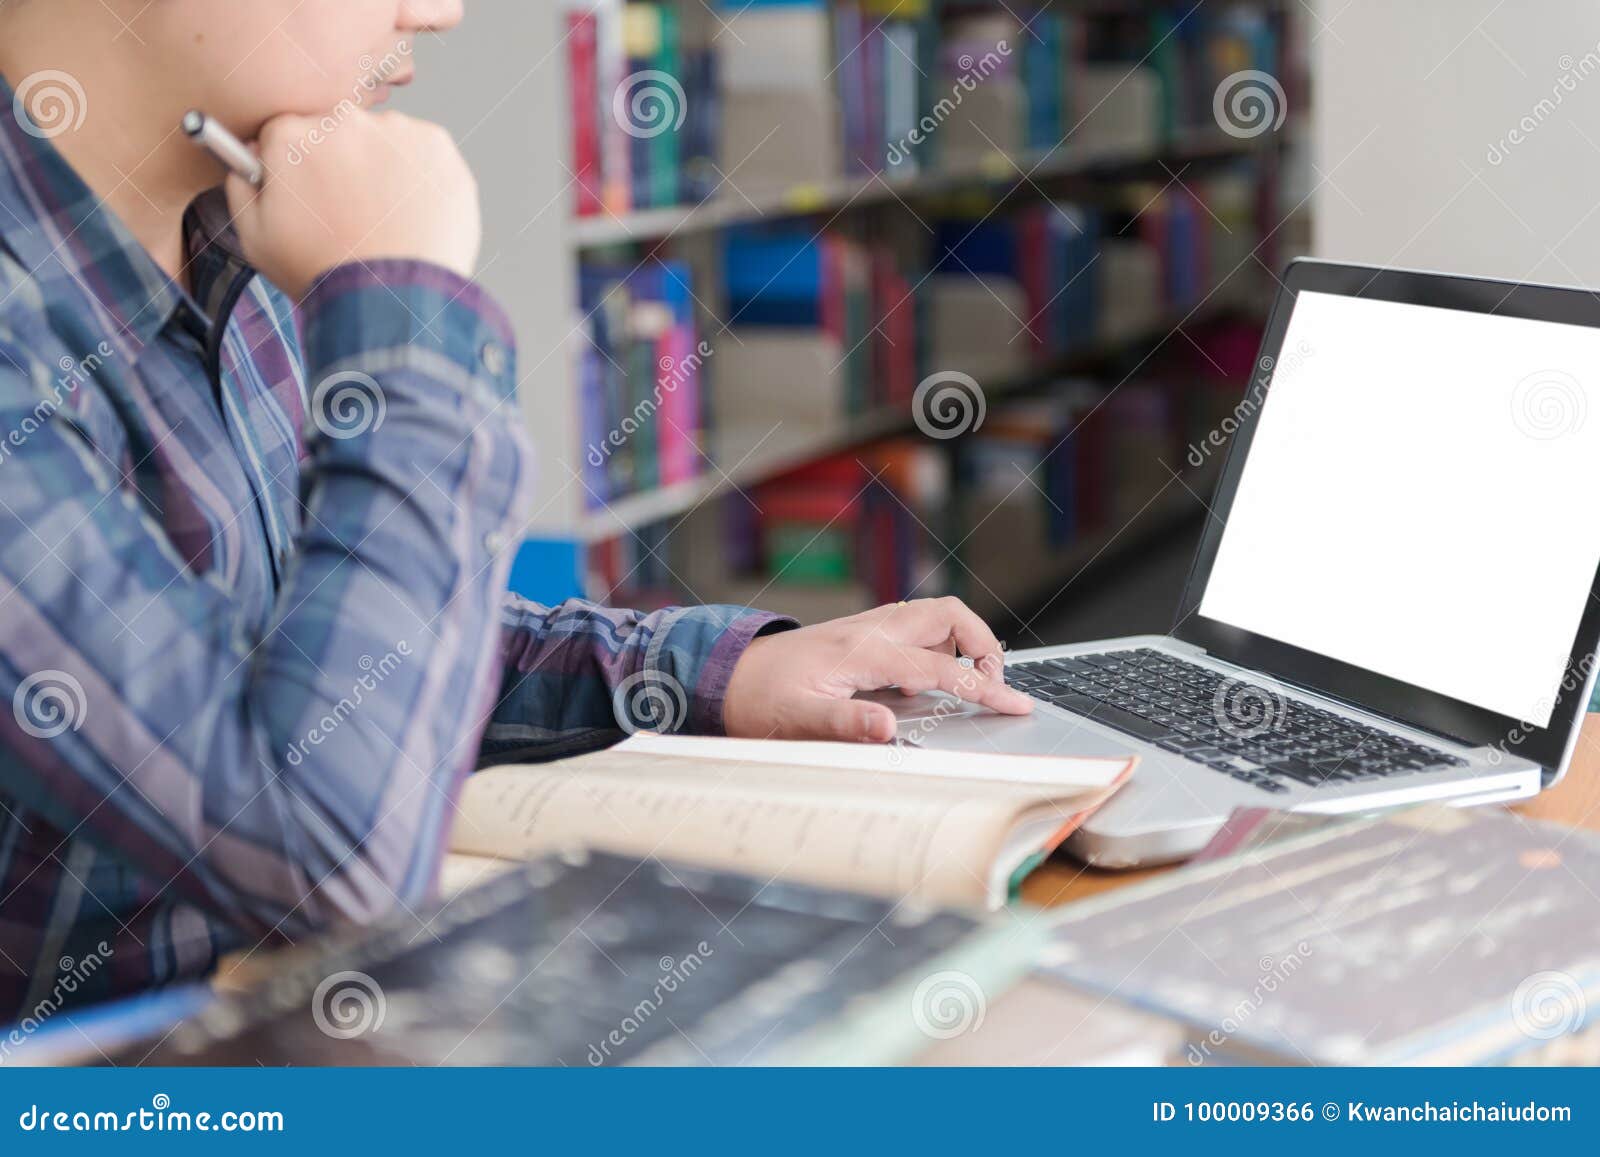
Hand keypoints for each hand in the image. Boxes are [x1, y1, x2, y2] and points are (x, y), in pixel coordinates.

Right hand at [224, 110, 480, 299]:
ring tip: (386, 220)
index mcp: (291, 136)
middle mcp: (343, 121)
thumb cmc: (324, 274)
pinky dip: (420, 177)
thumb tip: (248, 154)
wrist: (391, 302)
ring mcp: (395, 131)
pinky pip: (423, 153)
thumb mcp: (254, 237)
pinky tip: (412, 214)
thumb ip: (241, 184)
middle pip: (337, 133)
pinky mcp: (437, 147)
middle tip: (352, 213)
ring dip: (383, 168)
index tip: (312, 194)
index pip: (286, 134)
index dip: (298, 168)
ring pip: (383, 140)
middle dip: (341, 164)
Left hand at [722, 597, 1033, 741]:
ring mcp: (867, 626)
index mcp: (865, 652)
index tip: (1016, 705)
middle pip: (950, 614)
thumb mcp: (798, 720)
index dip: (985, 688)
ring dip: (960, 641)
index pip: (943, 667)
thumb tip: (888, 729)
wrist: (728, 674)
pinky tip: (918, 683)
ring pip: (933, 615)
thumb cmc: (760, 699)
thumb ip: (845, 723)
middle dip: (983, 644)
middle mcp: (871, 630)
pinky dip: (934, 645)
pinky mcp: (861, 633)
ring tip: (962, 683)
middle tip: (990, 684)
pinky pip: (913, 627)